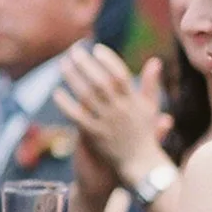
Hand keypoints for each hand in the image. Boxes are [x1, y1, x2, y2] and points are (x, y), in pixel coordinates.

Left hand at [58, 40, 165, 189]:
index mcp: (133, 101)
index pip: (120, 75)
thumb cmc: (144, 133)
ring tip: (62, 64)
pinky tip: (56, 92)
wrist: (139, 163)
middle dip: (86, 64)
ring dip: (73, 78)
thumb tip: (155, 60)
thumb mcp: (151, 107)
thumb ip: (151, 84)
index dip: (108, 60)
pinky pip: (76, 116)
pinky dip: (66, 104)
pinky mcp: (93, 135)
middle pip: (100, 82)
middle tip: (73, 50)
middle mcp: (119, 110)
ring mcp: (105, 123)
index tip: (96, 48)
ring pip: (86, 97)